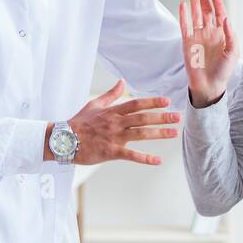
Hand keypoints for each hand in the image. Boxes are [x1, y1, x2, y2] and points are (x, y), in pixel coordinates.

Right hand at [63, 78, 180, 165]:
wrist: (63, 139)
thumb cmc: (79, 123)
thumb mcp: (94, 105)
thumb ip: (111, 95)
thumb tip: (122, 82)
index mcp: (113, 111)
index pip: (136, 104)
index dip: (152, 102)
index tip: (167, 101)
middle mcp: (116, 122)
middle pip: (142, 118)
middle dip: (162, 117)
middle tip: (178, 117)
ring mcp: (114, 137)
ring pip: (140, 133)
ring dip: (158, 133)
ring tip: (173, 133)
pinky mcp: (111, 151)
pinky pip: (131, 155)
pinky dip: (145, 158)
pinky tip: (158, 160)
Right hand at [179, 0, 239, 107]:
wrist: (210, 85)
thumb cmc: (224, 71)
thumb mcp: (232, 52)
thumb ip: (230, 35)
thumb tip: (225, 18)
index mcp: (222, 34)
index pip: (219, 13)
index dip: (217, 3)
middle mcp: (209, 32)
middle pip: (206, 10)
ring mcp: (198, 36)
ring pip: (195, 15)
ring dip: (194, 2)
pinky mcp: (187, 42)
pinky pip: (185, 25)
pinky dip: (183, 15)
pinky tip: (183, 4)